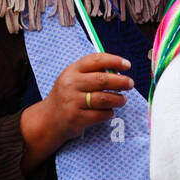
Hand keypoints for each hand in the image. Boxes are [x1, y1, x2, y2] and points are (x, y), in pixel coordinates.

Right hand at [19, 52, 132, 171]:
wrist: (49, 119)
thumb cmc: (68, 95)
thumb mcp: (74, 78)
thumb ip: (92, 72)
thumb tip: (118, 69)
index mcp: (72, 70)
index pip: (95, 60)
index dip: (114, 60)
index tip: (127, 65)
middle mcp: (70, 84)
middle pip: (102, 80)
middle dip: (121, 81)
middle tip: (130, 84)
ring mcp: (72, 102)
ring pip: (104, 99)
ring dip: (118, 99)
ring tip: (123, 99)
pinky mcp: (76, 118)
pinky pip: (101, 114)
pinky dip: (109, 112)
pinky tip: (109, 111)